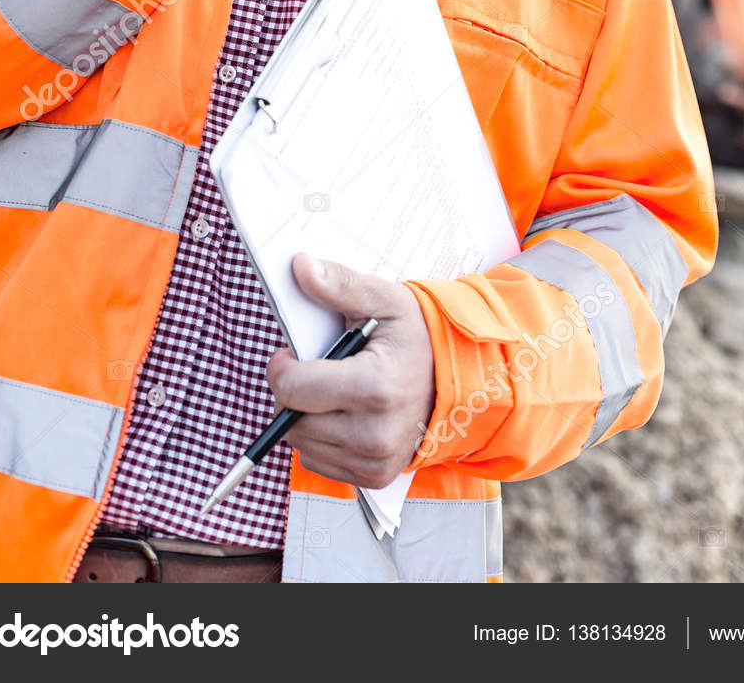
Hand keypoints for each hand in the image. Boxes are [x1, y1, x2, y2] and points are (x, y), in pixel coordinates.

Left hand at [265, 253, 436, 488]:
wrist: (460, 376)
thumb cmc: (419, 335)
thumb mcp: (383, 300)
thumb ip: (339, 285)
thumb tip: (300, 267)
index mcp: (374, 387)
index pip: (291, 389)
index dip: (283, 366)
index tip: (294, 354)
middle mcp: (374, 433)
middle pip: (292, 421)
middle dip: (295, 392)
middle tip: (320, 370)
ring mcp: (375, 460)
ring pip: (302, 445)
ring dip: (306, 417)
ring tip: (336, 391)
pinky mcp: (374, 476)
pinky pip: (320, 463)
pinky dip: (322, 440)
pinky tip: (344, 415)